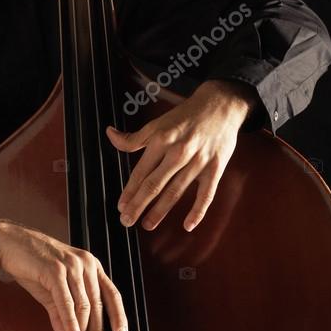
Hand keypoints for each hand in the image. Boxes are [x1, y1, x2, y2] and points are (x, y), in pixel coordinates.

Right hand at [0, 221, 127, 330]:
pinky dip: (70, 322)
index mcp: (91, 266)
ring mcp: (72, 266)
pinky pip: (66, 302)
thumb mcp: (52, 291)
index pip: (111, 294)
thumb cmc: (34, 264)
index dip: (118, 316)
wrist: (10, 243)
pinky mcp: (55, 270)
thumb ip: (62, 315)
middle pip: (99, 303)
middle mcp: (86, 264)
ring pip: (84, 305)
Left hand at [106, 79, 258, 231]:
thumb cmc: (186, 116)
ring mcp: (198, 162)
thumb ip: (134, 137)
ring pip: (176, 191)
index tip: (121, 206)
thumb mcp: (157, 123)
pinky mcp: (215, 168)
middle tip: (127, 221)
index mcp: (162, 140)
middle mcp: (178, 152)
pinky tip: (188, 225)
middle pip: (154, 184)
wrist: (220, 105)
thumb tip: (110, 135)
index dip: (129, 191)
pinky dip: (197, 211)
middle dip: (139, 205)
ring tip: (148, 225)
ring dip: (160, 211)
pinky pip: (206, 194)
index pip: (141, 171)